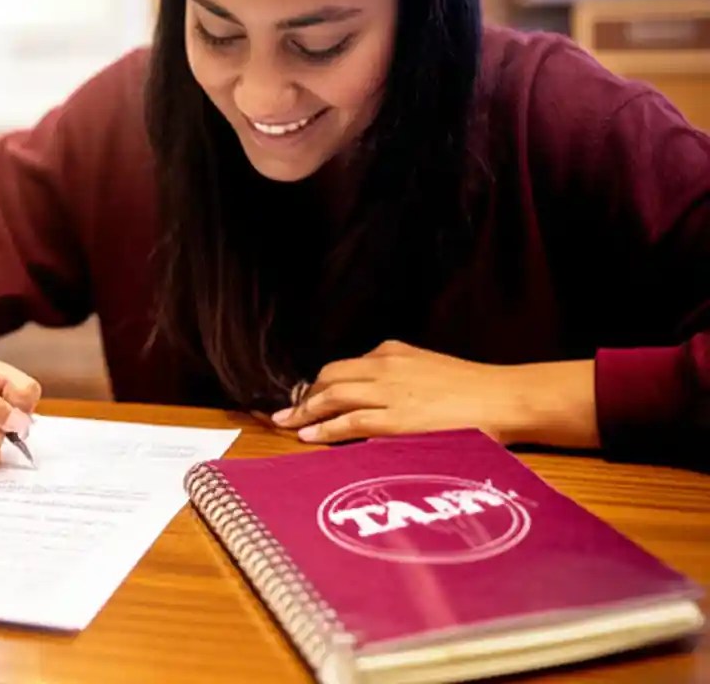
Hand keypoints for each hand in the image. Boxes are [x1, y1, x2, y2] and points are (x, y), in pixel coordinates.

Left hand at [272, 340, 598, 448]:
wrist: (505, 397)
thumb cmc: (473, 390)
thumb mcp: (428, 370)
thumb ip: (399, 377)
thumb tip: (375, 396)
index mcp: (392, 353)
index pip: (342, 367)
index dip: (317, 383)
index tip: (302, 396)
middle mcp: (384, 367)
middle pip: (328, 377)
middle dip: (303, 396)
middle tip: (285, 413)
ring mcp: (389, 392)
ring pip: (333, 397)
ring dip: (305, 411)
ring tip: (287, 424)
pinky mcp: (396, 419)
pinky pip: (349, 422)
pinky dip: (325, 429)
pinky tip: (309, 436)